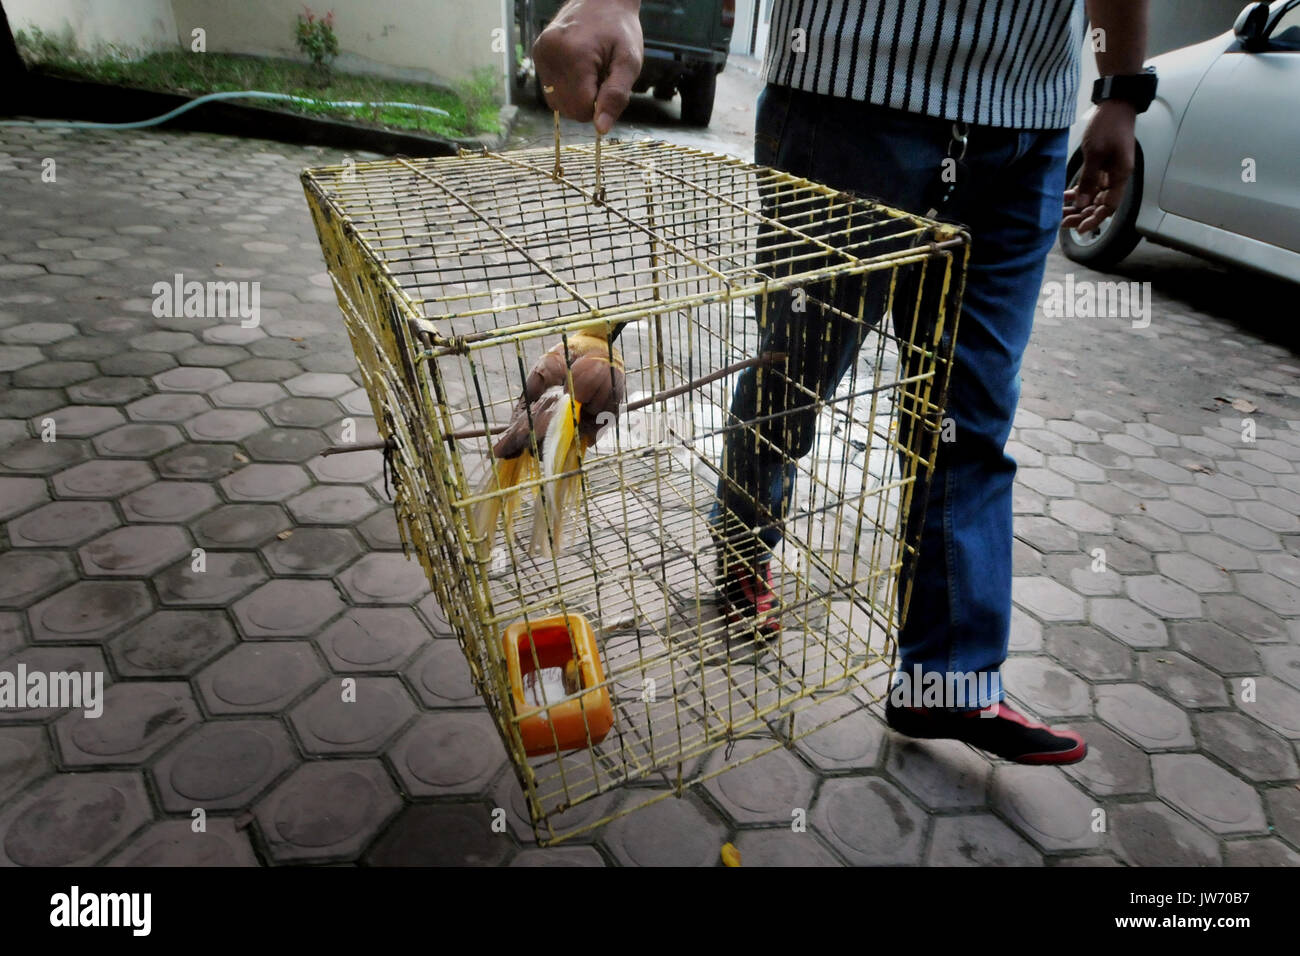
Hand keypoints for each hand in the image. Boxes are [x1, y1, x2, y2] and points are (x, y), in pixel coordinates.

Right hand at [532, 0, 642, 133]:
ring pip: (556, 102)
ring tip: (589, 69)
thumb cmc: (619, 29)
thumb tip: (600, 128)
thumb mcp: (629, 62)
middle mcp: (550, 55)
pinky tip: (577, 67)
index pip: (579, 109)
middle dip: (586, 101)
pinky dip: (565, 86)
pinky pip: (550, 89)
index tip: (607, 84)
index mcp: (573, 56)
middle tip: (599, 75)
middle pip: (566, 109)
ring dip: (575, 95)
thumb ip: (616, 96)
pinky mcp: (537, 54)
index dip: (597, 106)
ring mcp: (540, 54)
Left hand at [1062, 101, 1136, 232]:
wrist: (1115, 104)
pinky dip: (1080, 191)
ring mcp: (1111, 171)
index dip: (1094, 219)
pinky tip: (1065, 196)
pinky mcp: (1103, 165)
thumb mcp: (1095, 154)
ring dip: (1079, 204)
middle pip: (1100, 204)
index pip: (1108, 206)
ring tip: (1061, 212)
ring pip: (1095, 195)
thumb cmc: (1108, 126)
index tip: (1079, 229)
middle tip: (1063, 222)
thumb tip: (1082, 204)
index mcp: (1121, 176)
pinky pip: (1092, 184)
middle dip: (1082, 214)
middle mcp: (1117, 177)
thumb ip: (1089, 179)